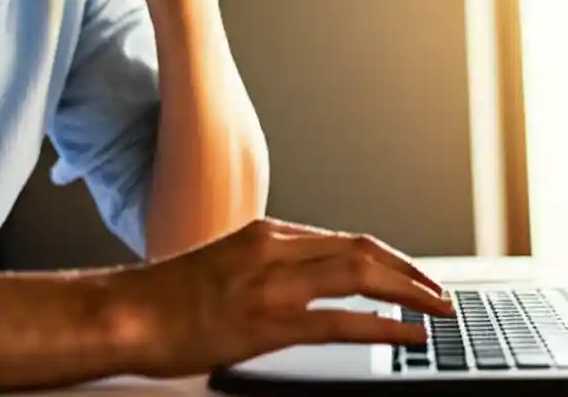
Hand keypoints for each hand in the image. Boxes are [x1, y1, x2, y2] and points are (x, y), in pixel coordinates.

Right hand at [114, 217, 454, 377]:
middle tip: (441, 292)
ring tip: (438, 310)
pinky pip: (342, 322)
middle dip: (410, 270)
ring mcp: (274, 284)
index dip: (386, 258)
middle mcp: (275, 248)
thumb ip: (265, 265)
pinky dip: (385, 325)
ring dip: (410, 291)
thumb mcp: (224, 263)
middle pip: (363, 249)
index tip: (410, 275)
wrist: (126, 313)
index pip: (343, 240)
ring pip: (362, 275)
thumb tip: (301, 281)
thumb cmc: (166, 298)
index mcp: (266, 234)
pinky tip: (408, 333)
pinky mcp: (270, 322)